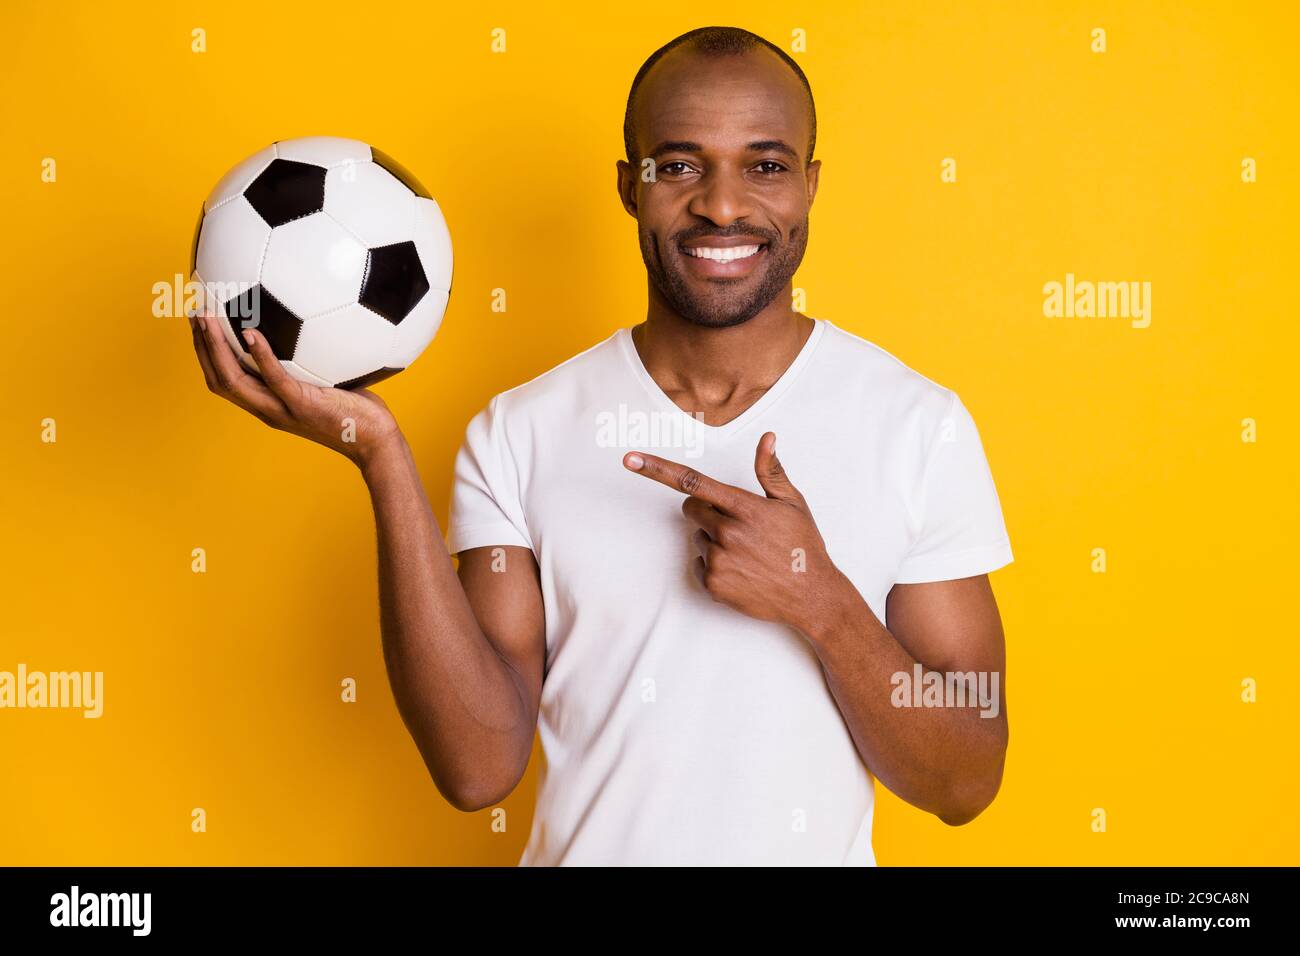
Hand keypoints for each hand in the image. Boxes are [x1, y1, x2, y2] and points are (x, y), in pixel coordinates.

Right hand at [189, 310, 401, 466]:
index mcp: (268, 405)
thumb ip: (309, 364)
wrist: (376, 441)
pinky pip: (274, 378)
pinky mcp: (303, 405)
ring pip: (234, 380)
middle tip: (195, 312)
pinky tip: (250, 332)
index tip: (199, 324)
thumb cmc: (355, 413)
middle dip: (202, 346)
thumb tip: (314, 327)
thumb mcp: (325, 386)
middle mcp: (268, 409)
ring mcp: (283, 409)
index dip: (206, 355)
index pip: (224, 381)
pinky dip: (259, 356)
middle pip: (219, 380)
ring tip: (207, 317)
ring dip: (215, 348)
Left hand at [624, 432, 853, 635]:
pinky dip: (714, 565)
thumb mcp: (793, 503)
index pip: (692, 481)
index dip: (657, 468)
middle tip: (740, 525)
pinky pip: (699, 564)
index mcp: (744, 507)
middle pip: (690, 509)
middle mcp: (727, 532)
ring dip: (714, 539)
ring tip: (748, 552)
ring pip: (697, 537)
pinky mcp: (713, 584)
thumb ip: (771, 470)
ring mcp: (718, 560)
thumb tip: (767, 438)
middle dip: (707, 510)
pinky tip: (742, 570)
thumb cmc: (803, 546)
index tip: (630, 458)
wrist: (811, 596)